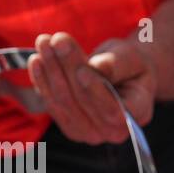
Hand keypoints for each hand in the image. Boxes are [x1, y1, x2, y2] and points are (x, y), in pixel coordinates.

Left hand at [26, 32, 155, 144]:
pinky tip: (35, 60)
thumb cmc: (130, 65)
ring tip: (44, 43)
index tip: (82, 69)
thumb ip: (117, 64)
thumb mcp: (131, 58)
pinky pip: (51, 104)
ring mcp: (89, 132)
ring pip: (63, 102)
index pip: (114, 110)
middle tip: (58, 40)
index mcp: (138, 113)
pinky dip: (41, 80)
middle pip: (82, 102)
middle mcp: (113, 131)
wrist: (121, 75)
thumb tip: (97, 67)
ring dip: (50, 71)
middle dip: (68, 68)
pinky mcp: (68, 125)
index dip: (95, 91)